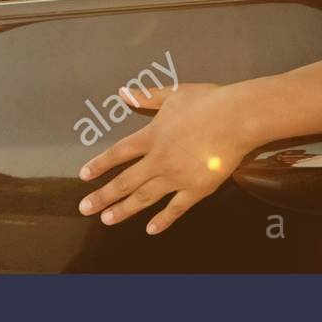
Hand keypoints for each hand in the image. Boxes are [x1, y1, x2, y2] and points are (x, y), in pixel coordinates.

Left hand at [78, 81, 255, 234]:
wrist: (237, 118)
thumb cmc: (206, 102)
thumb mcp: (172, 94)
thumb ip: (146, 97)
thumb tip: (122, 92)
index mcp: (151, 136)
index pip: (118, 153)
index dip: (99, 165)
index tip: (84, 176)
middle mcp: (159, 160)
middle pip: (125, 181)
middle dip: (103, 196)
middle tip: (85, 208)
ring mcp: (177, 177)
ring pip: (144, 198)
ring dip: (124, 210)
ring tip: (107, 220)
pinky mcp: (197, 189)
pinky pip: (176, 209)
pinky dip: (162, 220)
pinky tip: (150, 229)